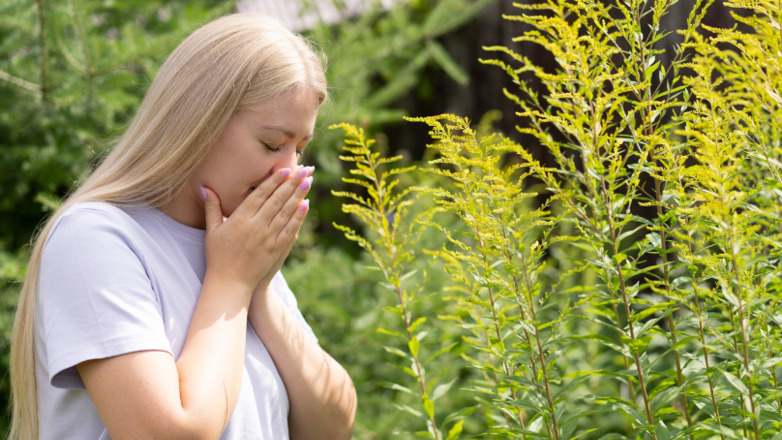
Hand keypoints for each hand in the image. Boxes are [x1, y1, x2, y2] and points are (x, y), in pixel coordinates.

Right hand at [201, 166, 312, 295]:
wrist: (230, 283)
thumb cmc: (218, 257)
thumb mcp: (212, 231)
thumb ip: (212, 207)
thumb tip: (204, 187)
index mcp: (240, 219)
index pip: (261, 194)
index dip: (274, 180)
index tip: (286, 169)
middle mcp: (256, 226)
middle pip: (277, 199)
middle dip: (292, 183)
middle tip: (304, 169)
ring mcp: (268, 238)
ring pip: (286, 212)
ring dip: (298, 195)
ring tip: (308, 181)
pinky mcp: (276, 249)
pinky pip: (290, 229)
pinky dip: (299, 216)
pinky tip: (306, 205)